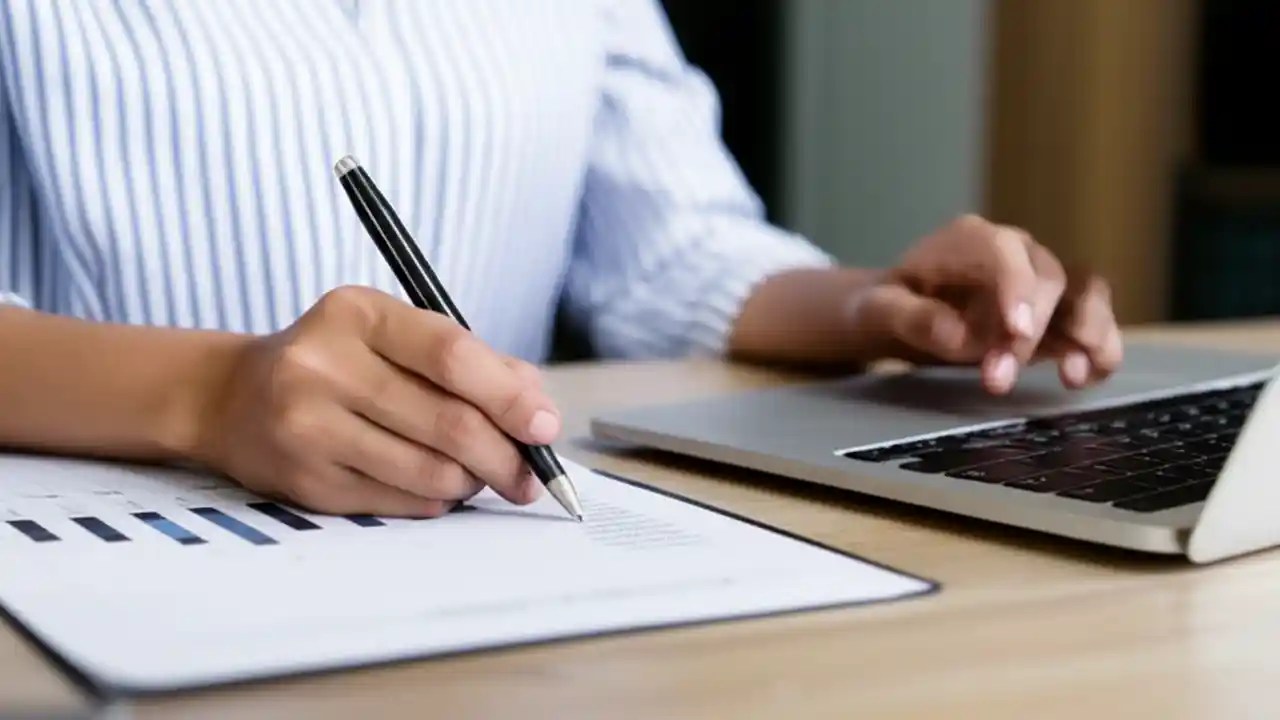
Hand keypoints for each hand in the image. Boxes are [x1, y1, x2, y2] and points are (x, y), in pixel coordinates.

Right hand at [196, 287, 558, 516]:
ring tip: (479, 475)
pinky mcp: (304, 480)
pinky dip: (436, 499)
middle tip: (531, 476)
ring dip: (473, 481)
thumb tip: (539, 409)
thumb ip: (471, 361)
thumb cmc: (339, 361)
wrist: (232, 397)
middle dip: (506, 456)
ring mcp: (308, 426)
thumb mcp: (395, 335)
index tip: (546, 426)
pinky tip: (435, 486)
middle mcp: (323, 365)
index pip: (450, 355)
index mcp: (357, 313)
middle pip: (447, 422)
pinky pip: (401, 502)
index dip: (509, 396)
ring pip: (429, 472)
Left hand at [847, 214, 1122, 393]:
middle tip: (997, 379)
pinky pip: (1092, 324)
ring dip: (1089, 334)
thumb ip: (912, 318)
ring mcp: (1040, 283)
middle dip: (1031, 332)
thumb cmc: (889, 304)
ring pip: (1087, 293)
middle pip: (1049, 278)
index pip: (1005, 252)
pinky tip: (1087, 378)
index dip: (1018, 288)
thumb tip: (956, 335)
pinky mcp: (1055, 316)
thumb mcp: (879, 310)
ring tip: (1075, 377)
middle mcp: (1017, 253)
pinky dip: (1098, 350)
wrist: (899, 312)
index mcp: (971, 240)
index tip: (1016, 331)